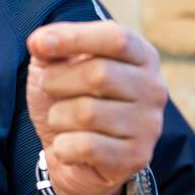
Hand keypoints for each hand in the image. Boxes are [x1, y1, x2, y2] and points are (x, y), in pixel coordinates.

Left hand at [24, 20, 166, 194]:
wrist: (74, 155)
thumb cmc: (69, 99)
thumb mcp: (56, 64)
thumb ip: (50, 46)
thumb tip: (41, 42)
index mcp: (141, 56)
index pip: (116, 38)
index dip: (75, 38)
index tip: (40, 44)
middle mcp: (153, 88)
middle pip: (100, 74)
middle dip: (58, 82)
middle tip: (49, 89)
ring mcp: (149, 125)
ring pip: (87, 113)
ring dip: (58, 117)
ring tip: (62, 120)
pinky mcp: (136, 156)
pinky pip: (85, 146)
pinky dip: (63, 146)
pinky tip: (68, 146)